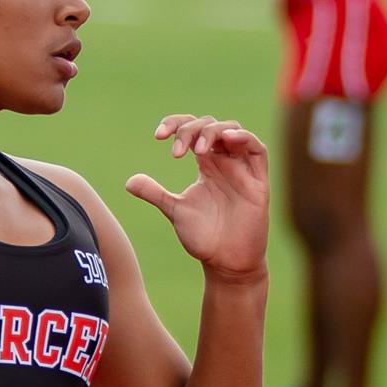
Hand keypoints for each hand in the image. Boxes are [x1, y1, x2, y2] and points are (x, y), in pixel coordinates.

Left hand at [125, 115, 270, 285]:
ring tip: (197, 150)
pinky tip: (228, 139)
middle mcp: (224, 162)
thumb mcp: (175, 210)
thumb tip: (128, 182)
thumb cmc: (204, 237)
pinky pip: (257, 150)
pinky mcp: (258, 181)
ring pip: (233, 130)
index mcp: (207, 164)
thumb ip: (155, 193)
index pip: (193, 130)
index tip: (158, 136)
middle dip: (190, 130)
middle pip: (210, 125)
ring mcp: (242, 169)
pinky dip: (244, 138)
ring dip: (213, 132)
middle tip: (176, 151)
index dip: (176, 124)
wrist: (225, 262)